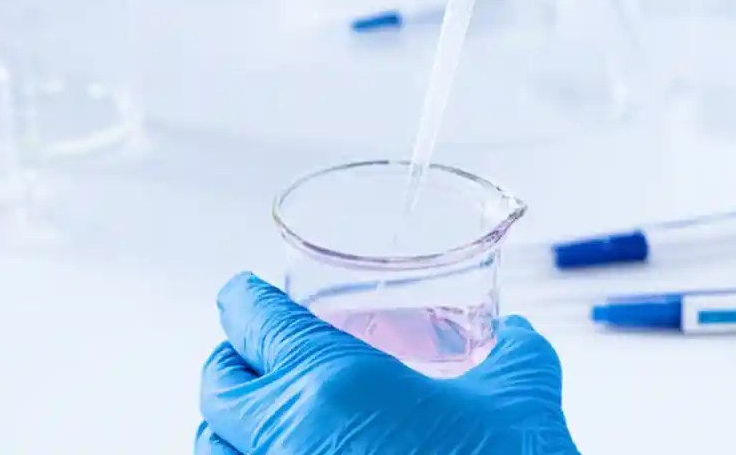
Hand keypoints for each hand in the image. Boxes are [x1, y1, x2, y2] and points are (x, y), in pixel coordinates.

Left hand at [195, 273, 578, 454]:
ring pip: (213, 448)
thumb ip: (514, 354)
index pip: (250, 319)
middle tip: (259, 357)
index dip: (244, 300)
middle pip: (216, 386)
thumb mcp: (522, 401)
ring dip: (231, 428)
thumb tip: (516, 336)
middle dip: (232, 364)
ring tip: (265, 421)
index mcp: (332, 382)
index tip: (246, 295)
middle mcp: (287, 438)